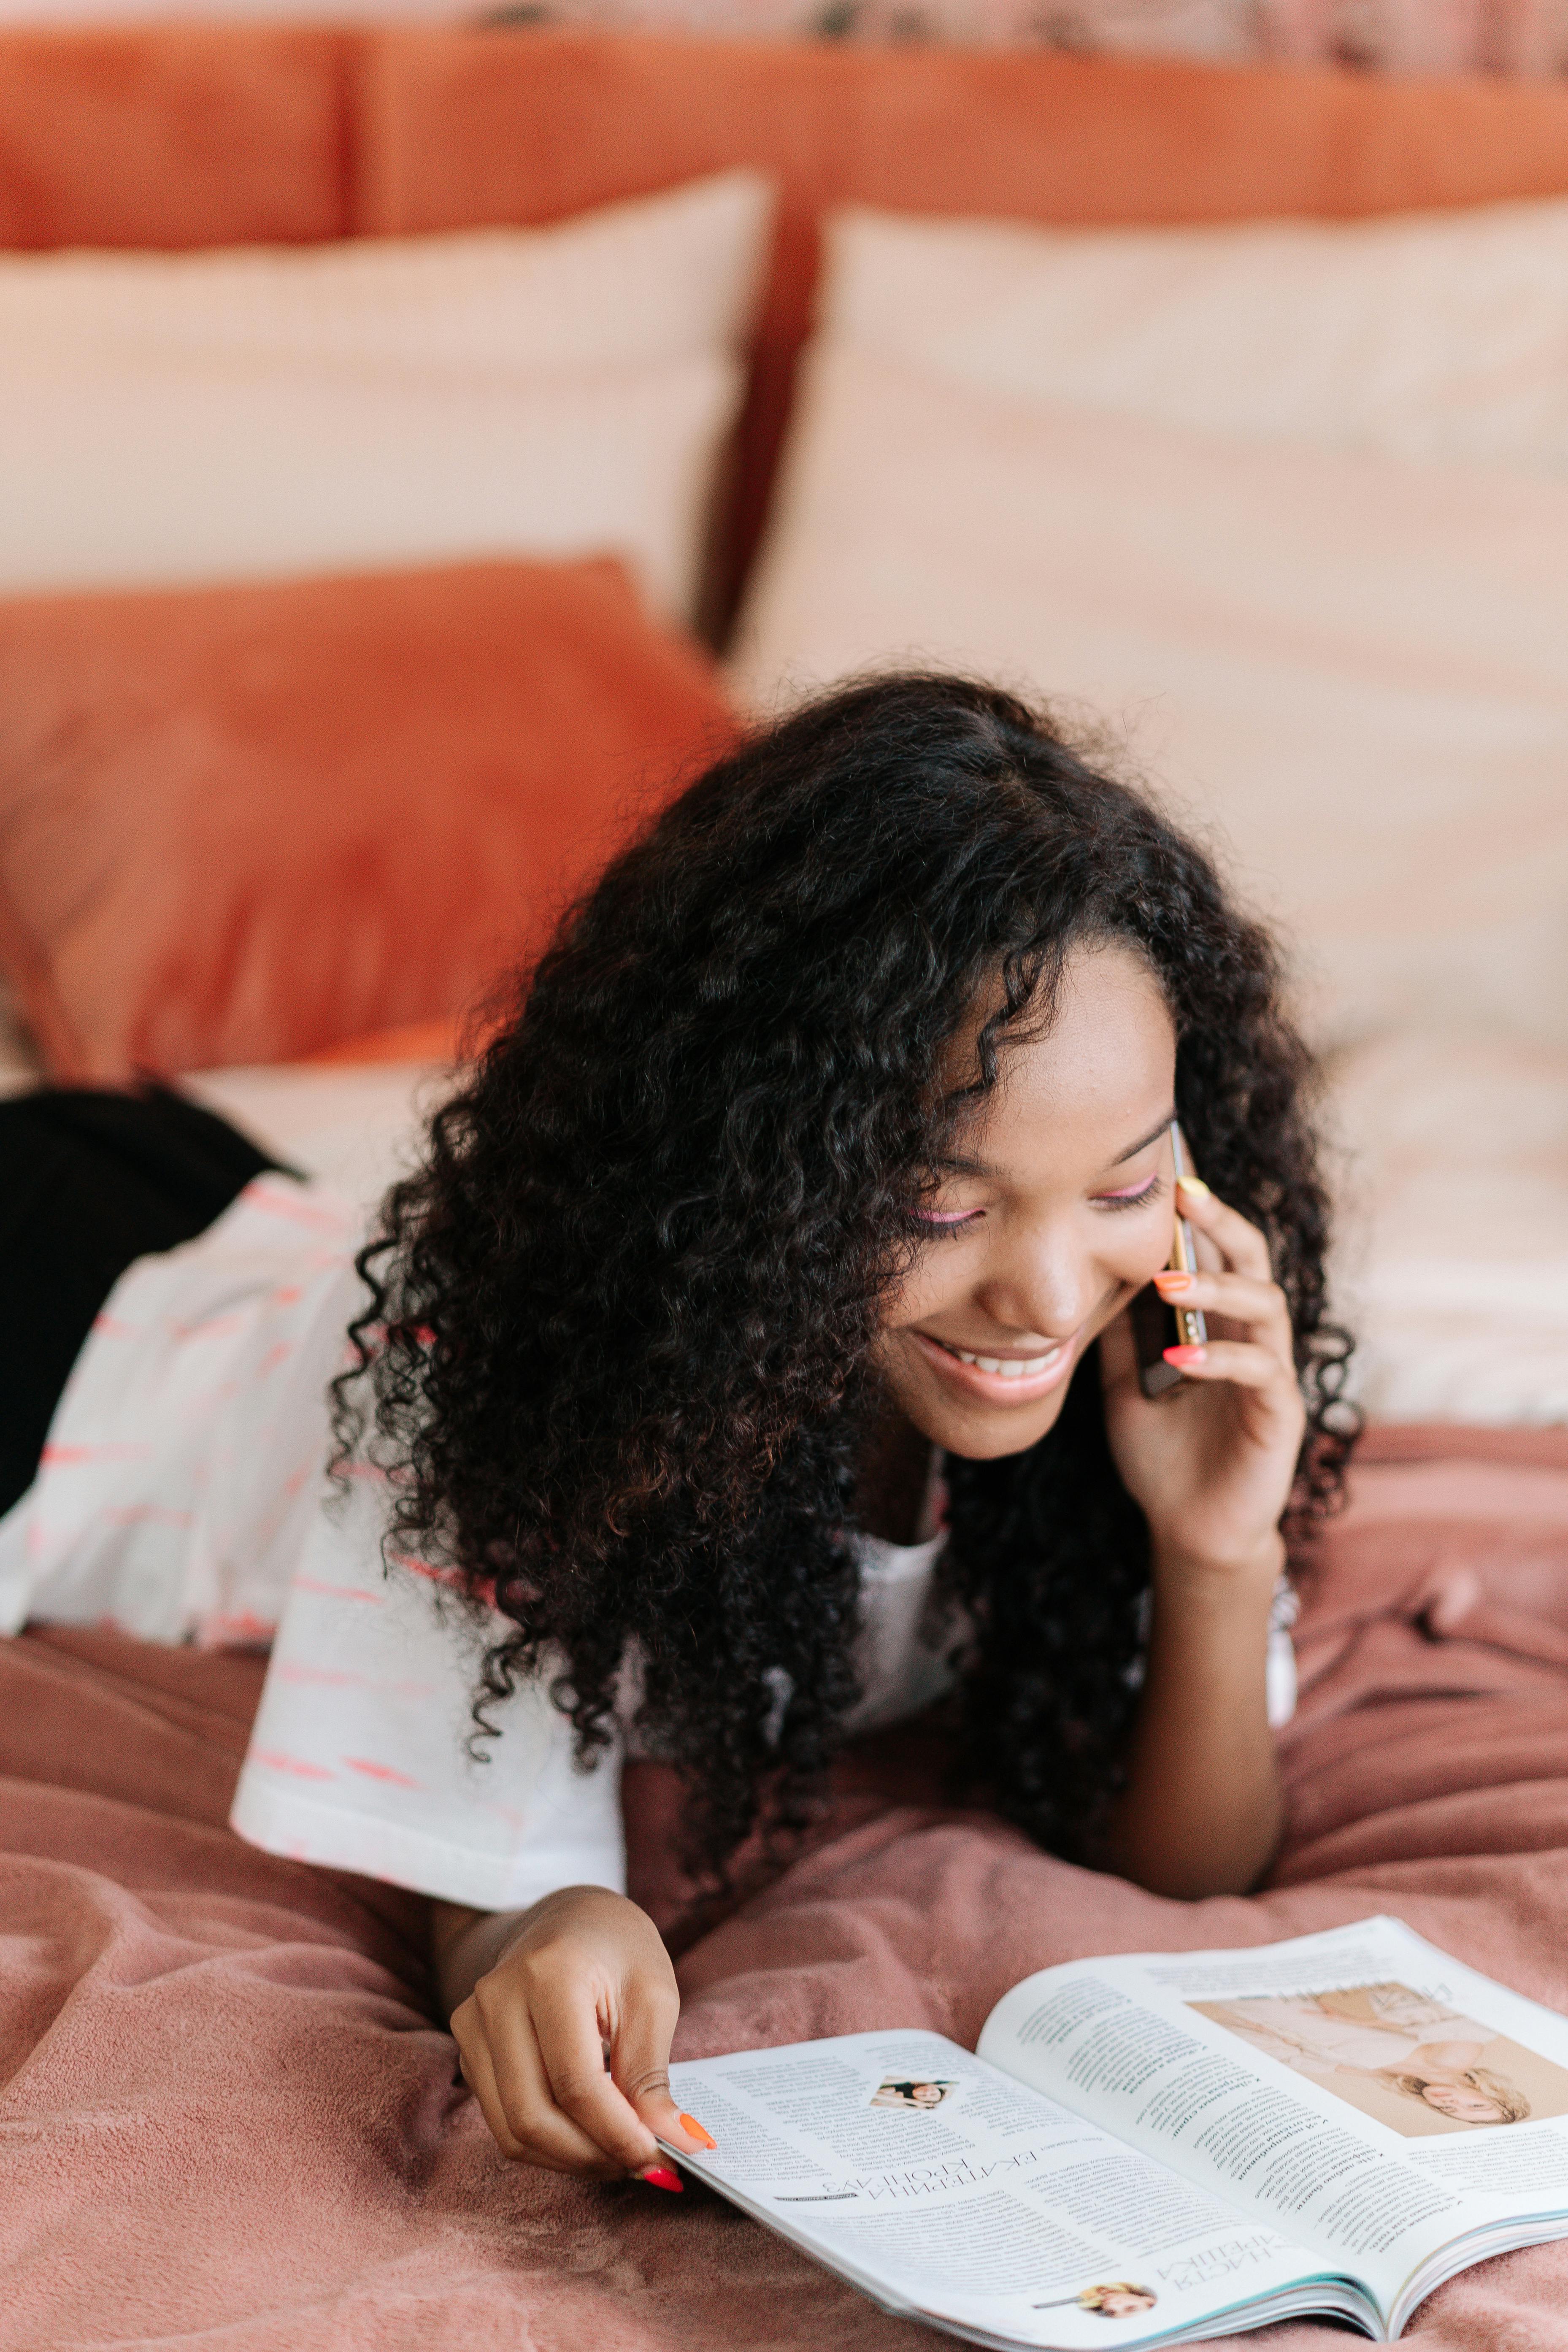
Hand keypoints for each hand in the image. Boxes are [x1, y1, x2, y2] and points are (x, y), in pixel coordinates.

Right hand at [447, 1885, 710, 2181]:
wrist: (570, 1918)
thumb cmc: (619, 1949)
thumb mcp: (653, 1997)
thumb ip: (653, 2074)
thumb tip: (675, 2143)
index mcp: (548, 1973)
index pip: (575, 2083)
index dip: (617, 2133)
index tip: (659, 2160)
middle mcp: (496, 1998)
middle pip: (532, 2115)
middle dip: (591, 2156)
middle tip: (643, 2164)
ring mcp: (473, 2024)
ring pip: (511, 2129)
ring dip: (569, 2159)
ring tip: (619, 2153)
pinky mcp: (469, 2048)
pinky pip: (502, 2120)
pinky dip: (547, 2143)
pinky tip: (588, 2135)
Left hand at [1098, 1175, 1304, 1586]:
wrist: (1187, 1528)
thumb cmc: (1162, 1452)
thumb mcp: (1123, 1382)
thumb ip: (1117, 1332)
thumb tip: (1088, 1273)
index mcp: (1221, 1323)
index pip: (1220, 1252)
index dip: (1199, 1215)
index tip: (1166, 1175)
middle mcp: (1253, 1338)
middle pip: (1255, 1261)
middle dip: (1222, 1223)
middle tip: (1183, 1194)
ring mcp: (1272, 1374)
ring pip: (1266, 1308)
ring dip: (1218, 1288)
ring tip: (1168, 1281)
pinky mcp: (1281, 1416)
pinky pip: (1262, 1373)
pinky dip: (1221, 1359)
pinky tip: (1180, 1357)